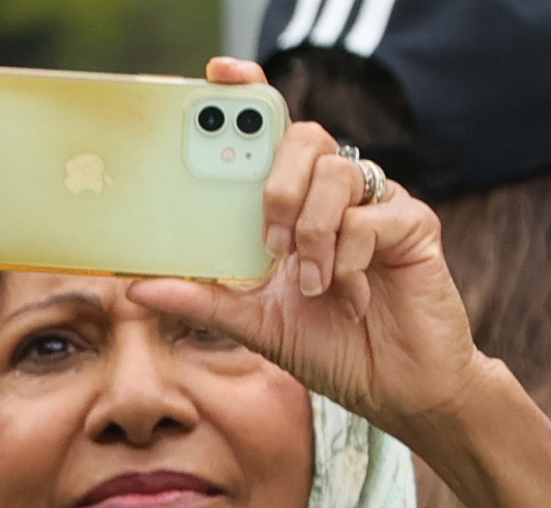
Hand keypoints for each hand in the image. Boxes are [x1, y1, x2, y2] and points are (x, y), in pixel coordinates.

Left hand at [125, 87, 493, 449]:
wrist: (396, 389)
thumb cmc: (331, 347)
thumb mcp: (253, 324)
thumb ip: (201, 300)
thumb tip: (135, 287)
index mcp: (296, 205)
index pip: (273, 133)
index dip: (251, 94)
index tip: (219, 75)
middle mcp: (335, 195)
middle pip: (304, 137)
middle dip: (277, 185)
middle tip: (270, 241)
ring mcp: (377, 206)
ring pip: (337, 172)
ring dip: (313, 232)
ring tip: (309, 282)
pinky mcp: (415, 225)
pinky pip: (373, 216)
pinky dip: (350, 258)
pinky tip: (349, 295)